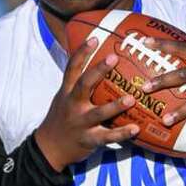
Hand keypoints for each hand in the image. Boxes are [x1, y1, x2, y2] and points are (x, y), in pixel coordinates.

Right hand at [33, 39, 141, 169]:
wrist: (49, 147)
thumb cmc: (62, 118)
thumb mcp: (64, 98)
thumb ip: (78, 84)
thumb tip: (98, 65)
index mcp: (67, 92)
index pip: (72, 68)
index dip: (81, 52)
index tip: (94, 38)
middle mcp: (72, 105)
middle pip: (84, 84)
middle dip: (98, 71)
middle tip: (114, 58)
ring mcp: (80, 123)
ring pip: (98, 112)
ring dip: (115, 106)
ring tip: (132, 98)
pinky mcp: (88, 139)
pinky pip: (107, 137)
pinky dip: (121, 133)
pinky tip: (136, 129)